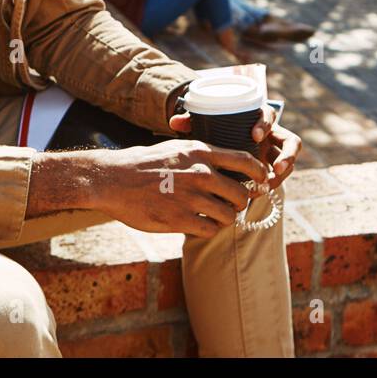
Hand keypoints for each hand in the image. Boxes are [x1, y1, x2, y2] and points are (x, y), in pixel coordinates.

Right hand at [90, 140, 269, 237]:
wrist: (113, 180)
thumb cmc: (143, 163)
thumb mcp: (176, 147)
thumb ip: (201, 155)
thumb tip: (226, 163)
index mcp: (200, 152)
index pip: (245, 162)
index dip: (260, 173)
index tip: (263, 180)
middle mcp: (200, 173)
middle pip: (241, 193)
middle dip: (241, 202)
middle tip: (233, 205)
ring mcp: (191, 197)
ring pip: (229, 215)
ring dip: (226, 218)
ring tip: (216, 217)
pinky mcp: (180, 219)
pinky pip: (211, 230)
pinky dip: (210, 230)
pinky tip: (201, 225)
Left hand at [167, 102, 300, 191]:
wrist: (221, 143)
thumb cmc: (213, 131)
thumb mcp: (204, 126)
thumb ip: (191, 122)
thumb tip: (173, 122)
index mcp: (256, 118)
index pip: (268, 115)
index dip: (264, 124)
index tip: (255, 136)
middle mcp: (270, 135)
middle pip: (290, 140)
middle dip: (287, 154)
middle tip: (275, 167)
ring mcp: (274, 153)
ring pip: (289, 161)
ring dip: (284, 172)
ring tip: (270, 184)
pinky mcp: (272, 167)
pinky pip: (280, 175)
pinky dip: (274, 183)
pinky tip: (262, 192)